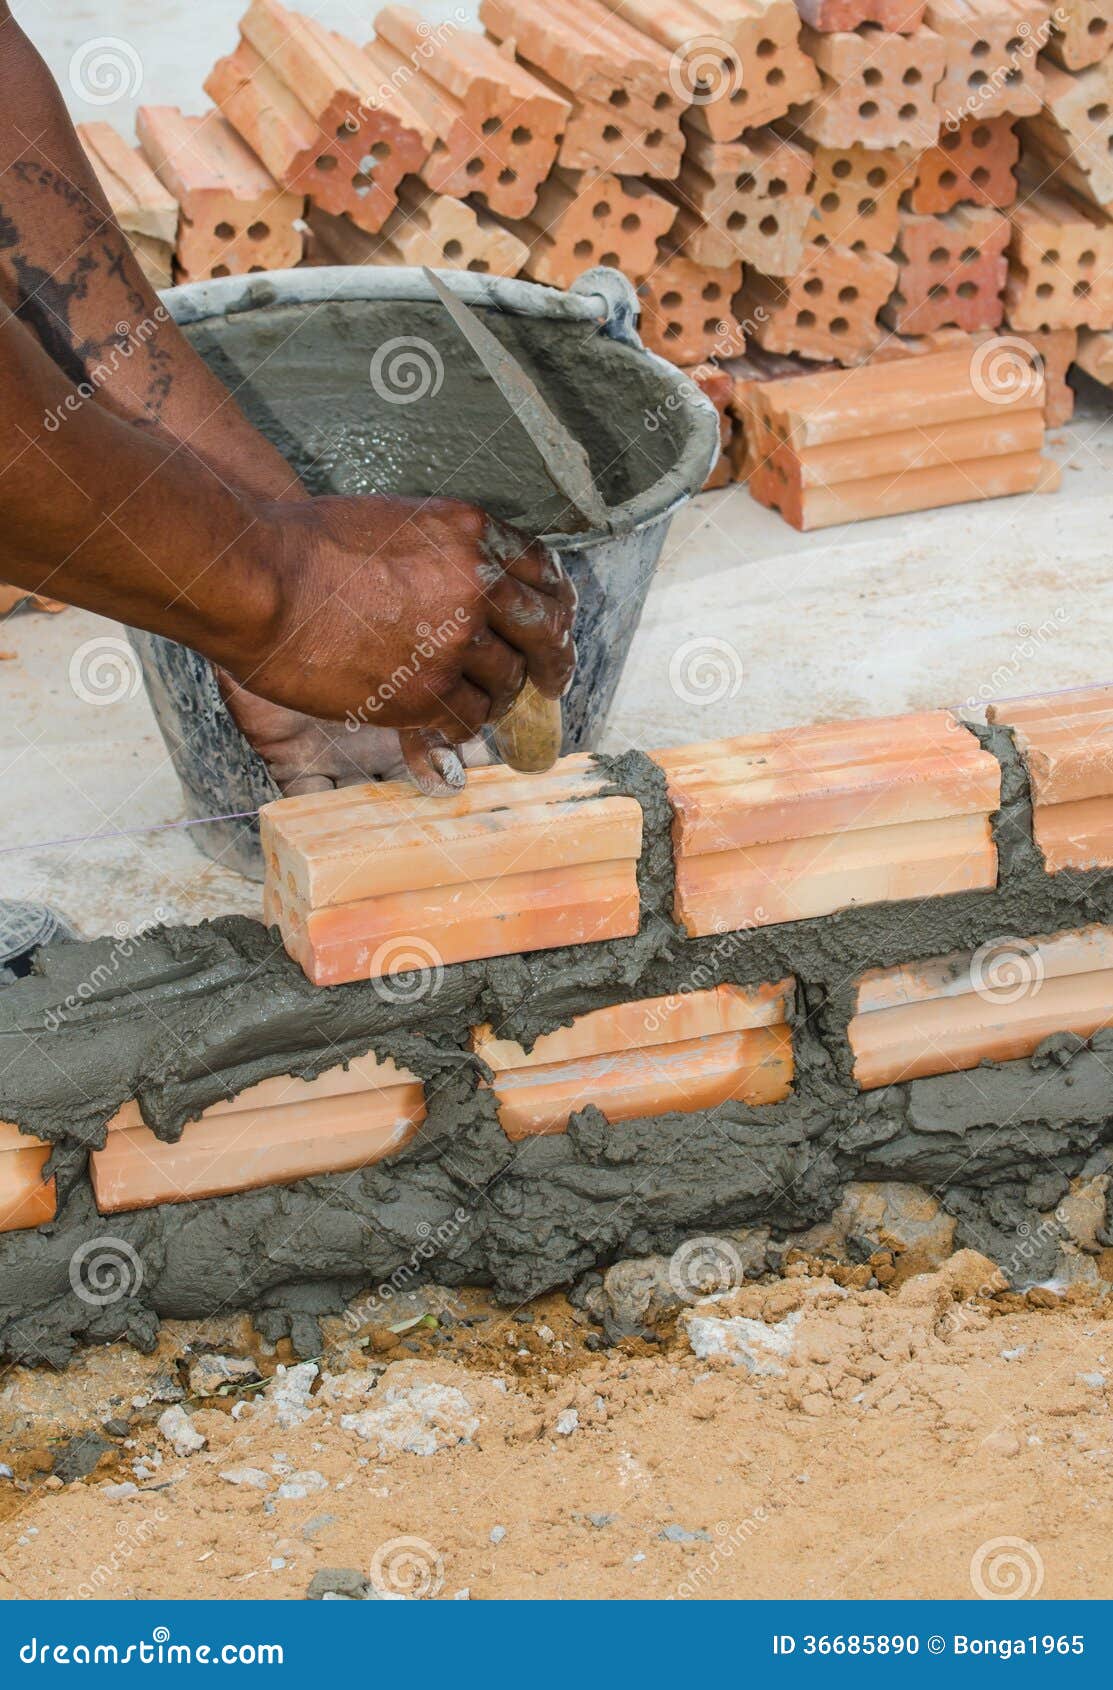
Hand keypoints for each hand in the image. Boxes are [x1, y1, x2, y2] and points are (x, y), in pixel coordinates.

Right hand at [227, 493, 575, 793]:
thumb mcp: (397, 523)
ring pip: (506, 681)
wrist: (258, 577)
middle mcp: (476, 584)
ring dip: (498, 695)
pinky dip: (464, 724)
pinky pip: (468, 717)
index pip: (542, 571)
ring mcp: (456, 640)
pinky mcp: (427, 690)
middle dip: (555, 660)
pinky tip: (449, 722)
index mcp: (472, 534)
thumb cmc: (306, 545)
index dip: (555, 604)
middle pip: (544, 631)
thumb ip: (446, 553)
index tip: (556, 624)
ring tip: (483, 703)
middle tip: (555, 681)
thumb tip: (474, 589)